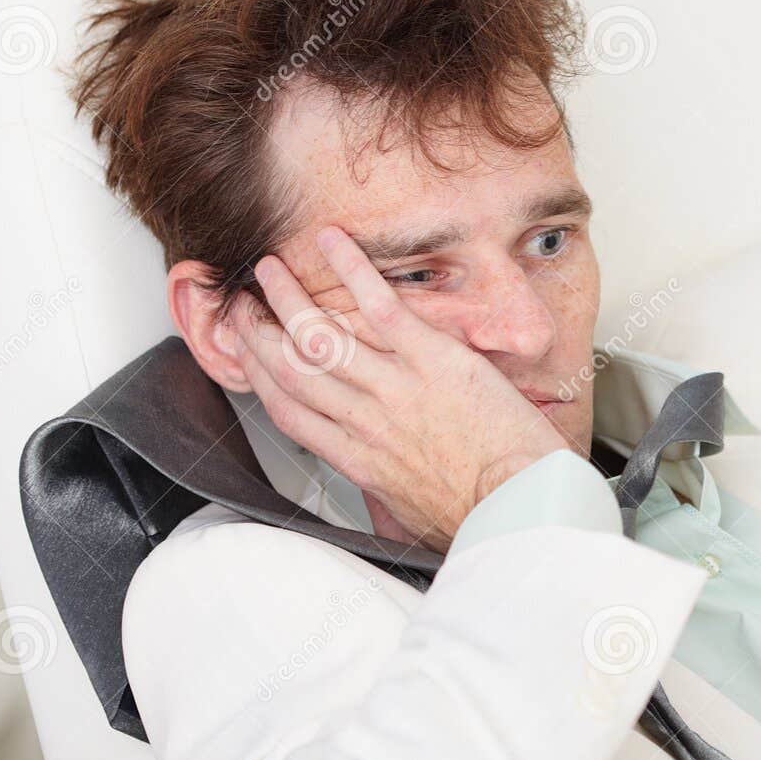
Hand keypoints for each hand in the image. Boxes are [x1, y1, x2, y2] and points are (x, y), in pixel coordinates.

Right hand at [233, 227, 573, 550]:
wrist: (518, 504)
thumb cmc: (481, 513)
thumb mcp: (416, 517)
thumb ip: (389, 495)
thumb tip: (382, 494)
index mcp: (360, 461)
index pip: (289, 412)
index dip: (258, 377)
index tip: (246, 352)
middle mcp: (366, 422)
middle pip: (292, 369)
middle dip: (258, 331)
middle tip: (242, 304)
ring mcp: (397, 388)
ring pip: (321, 335)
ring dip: (288, 295)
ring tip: (268, 269)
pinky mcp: (434, 361)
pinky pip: (382, 307)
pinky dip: (353, 270)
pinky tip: (333, 242)